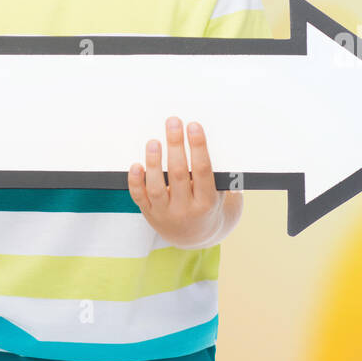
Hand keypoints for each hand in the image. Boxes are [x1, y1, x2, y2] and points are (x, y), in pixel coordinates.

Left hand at [129, 117, 234, 248]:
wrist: (194, 238)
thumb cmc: (209, 207)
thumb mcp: (222, 196)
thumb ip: (222, 176)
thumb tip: (225, 148)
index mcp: (207, 202)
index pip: (202, 170)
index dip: (198, 147)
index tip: (193, 126)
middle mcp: (186, 209)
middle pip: (178, 174)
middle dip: (176, 145)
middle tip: (173, 123)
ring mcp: (165, 213)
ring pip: (157, 186)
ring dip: (154, 162)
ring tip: (153, 141)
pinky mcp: (149, 213)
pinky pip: (140, 197)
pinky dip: (136, 182)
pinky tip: (136, 165)